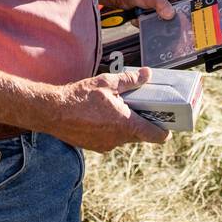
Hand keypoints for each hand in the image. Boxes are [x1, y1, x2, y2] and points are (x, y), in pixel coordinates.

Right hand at [48, 68, 170, 152]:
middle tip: (141, 107)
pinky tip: (103, 116)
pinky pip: (111, 139)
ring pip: (124, 137)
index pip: (155, 136)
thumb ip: (130, 80)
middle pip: (140, 135)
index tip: (167, 125)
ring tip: (118, 108)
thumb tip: (147, 74)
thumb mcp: (107, 83)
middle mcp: (118, 139)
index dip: (164, 131)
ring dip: (125, 125)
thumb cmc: (79, 97)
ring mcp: (106, 145)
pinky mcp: (95, 146)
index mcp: (125, 124)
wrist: (53, 111)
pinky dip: (112, 129)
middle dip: (142, 122)